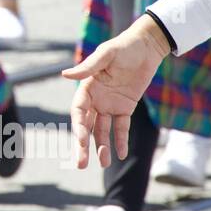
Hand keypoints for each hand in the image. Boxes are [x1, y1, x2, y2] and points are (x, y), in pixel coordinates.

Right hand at [62, 15, 170, 168]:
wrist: (146, 46)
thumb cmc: (124, 47)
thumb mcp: (106, 55)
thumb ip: (87, 67)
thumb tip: (65, 75)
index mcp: (87, 87)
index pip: (78, 112)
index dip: (78, 127)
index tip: (81, 140)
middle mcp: (96, 99)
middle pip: (86, 126)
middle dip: (83, 145)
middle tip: (81, 164)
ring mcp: (110, 105)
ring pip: (102, 130)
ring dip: (102, 147)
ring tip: (104, 163)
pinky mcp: (125, 108)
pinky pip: (121, 128)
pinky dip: (121, 140)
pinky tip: (121, 154)